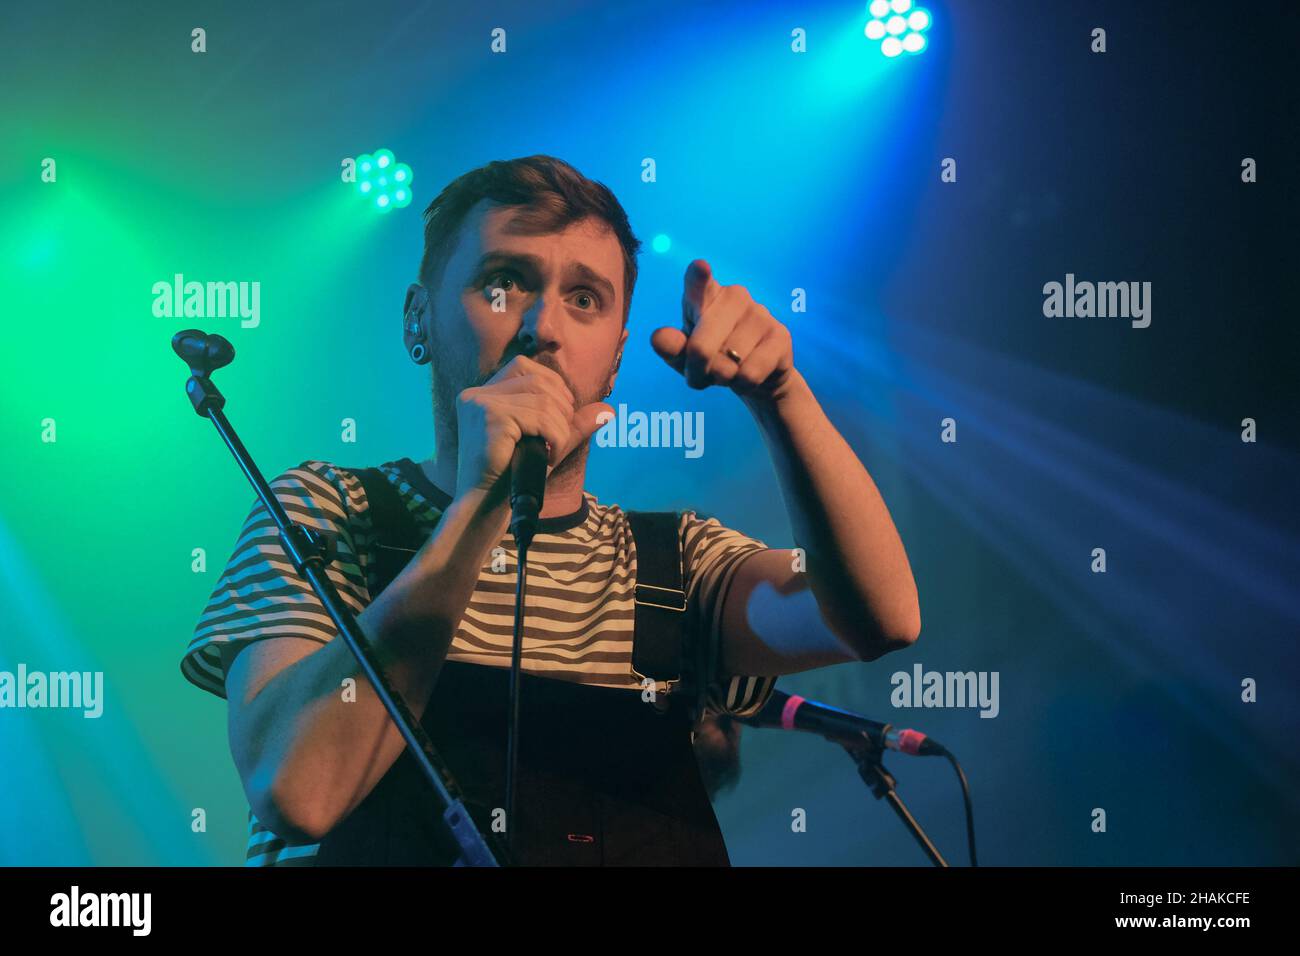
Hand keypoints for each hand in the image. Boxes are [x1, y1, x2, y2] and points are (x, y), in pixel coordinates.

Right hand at [454, 355, 612, 498]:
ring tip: (553, 452)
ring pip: (543, 401)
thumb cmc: (511, 476)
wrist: (486, 506)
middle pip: (537, 380)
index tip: (563, 415)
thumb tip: (608, 410)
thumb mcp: (547, 443)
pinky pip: (540, 417)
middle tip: (559, 440)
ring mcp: (481, 404)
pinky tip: (548, 458)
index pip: (524, 366)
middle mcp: (477, 394)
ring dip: (560, 429)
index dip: (552, 385)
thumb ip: (573, 424)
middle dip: (562, 408)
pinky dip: (555, 437)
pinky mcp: (491, 418)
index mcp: (483, 394)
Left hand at [650, 259, 794, 401]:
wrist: (755, 376)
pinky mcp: (780, 336)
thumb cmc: (712, 357)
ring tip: (728, 371)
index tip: (700, 268)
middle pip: (701, 347)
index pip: (698, 280)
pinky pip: (750, 373)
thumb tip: (658, 337)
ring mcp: (760, 314)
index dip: (699, 277)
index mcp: (706, 294)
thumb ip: (671, 347)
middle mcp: (735, 296)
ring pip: (727, 364)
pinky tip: (747, 375)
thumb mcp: (685, 356)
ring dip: (722, 378)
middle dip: (697, 371)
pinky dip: (742, 384)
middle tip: (701, 374)